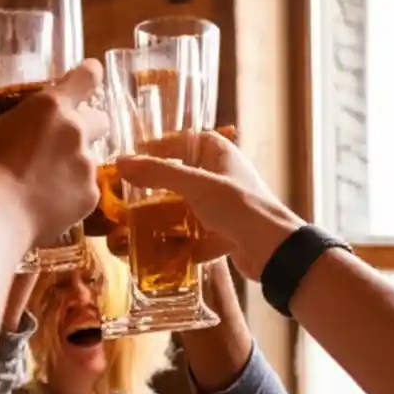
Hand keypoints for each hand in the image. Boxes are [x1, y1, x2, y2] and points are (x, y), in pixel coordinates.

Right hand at [0, 60, 108, 246]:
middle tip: (59, 141)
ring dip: (74, 162)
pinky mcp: (91, 196)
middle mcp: (77, 131)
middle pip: (100, 119)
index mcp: (50, 106)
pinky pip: (86, 187)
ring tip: (45, 180)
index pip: (89, 76)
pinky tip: (48, 201)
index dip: (88, 76)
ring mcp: (87, 166)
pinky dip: (72, 191)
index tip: (83, 82)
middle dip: (85, 125)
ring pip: (90, 157)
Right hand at [115, 131, 306, 279]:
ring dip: (168, 217)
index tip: (133, 158)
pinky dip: (183, 244)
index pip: (184, 140)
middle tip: (131, 193)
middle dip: (159, 187)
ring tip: (141, 225)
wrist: (272, 249)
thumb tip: (121, 162)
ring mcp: (227, 206)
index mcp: (220, 154)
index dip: (159, 147)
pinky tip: (164, 253)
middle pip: (184, 175)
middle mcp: (224, 176)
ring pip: (190, 207)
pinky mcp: (228, 233)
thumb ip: (158, 172)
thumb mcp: (194, 184)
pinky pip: (199, 235)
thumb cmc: (238, 206)